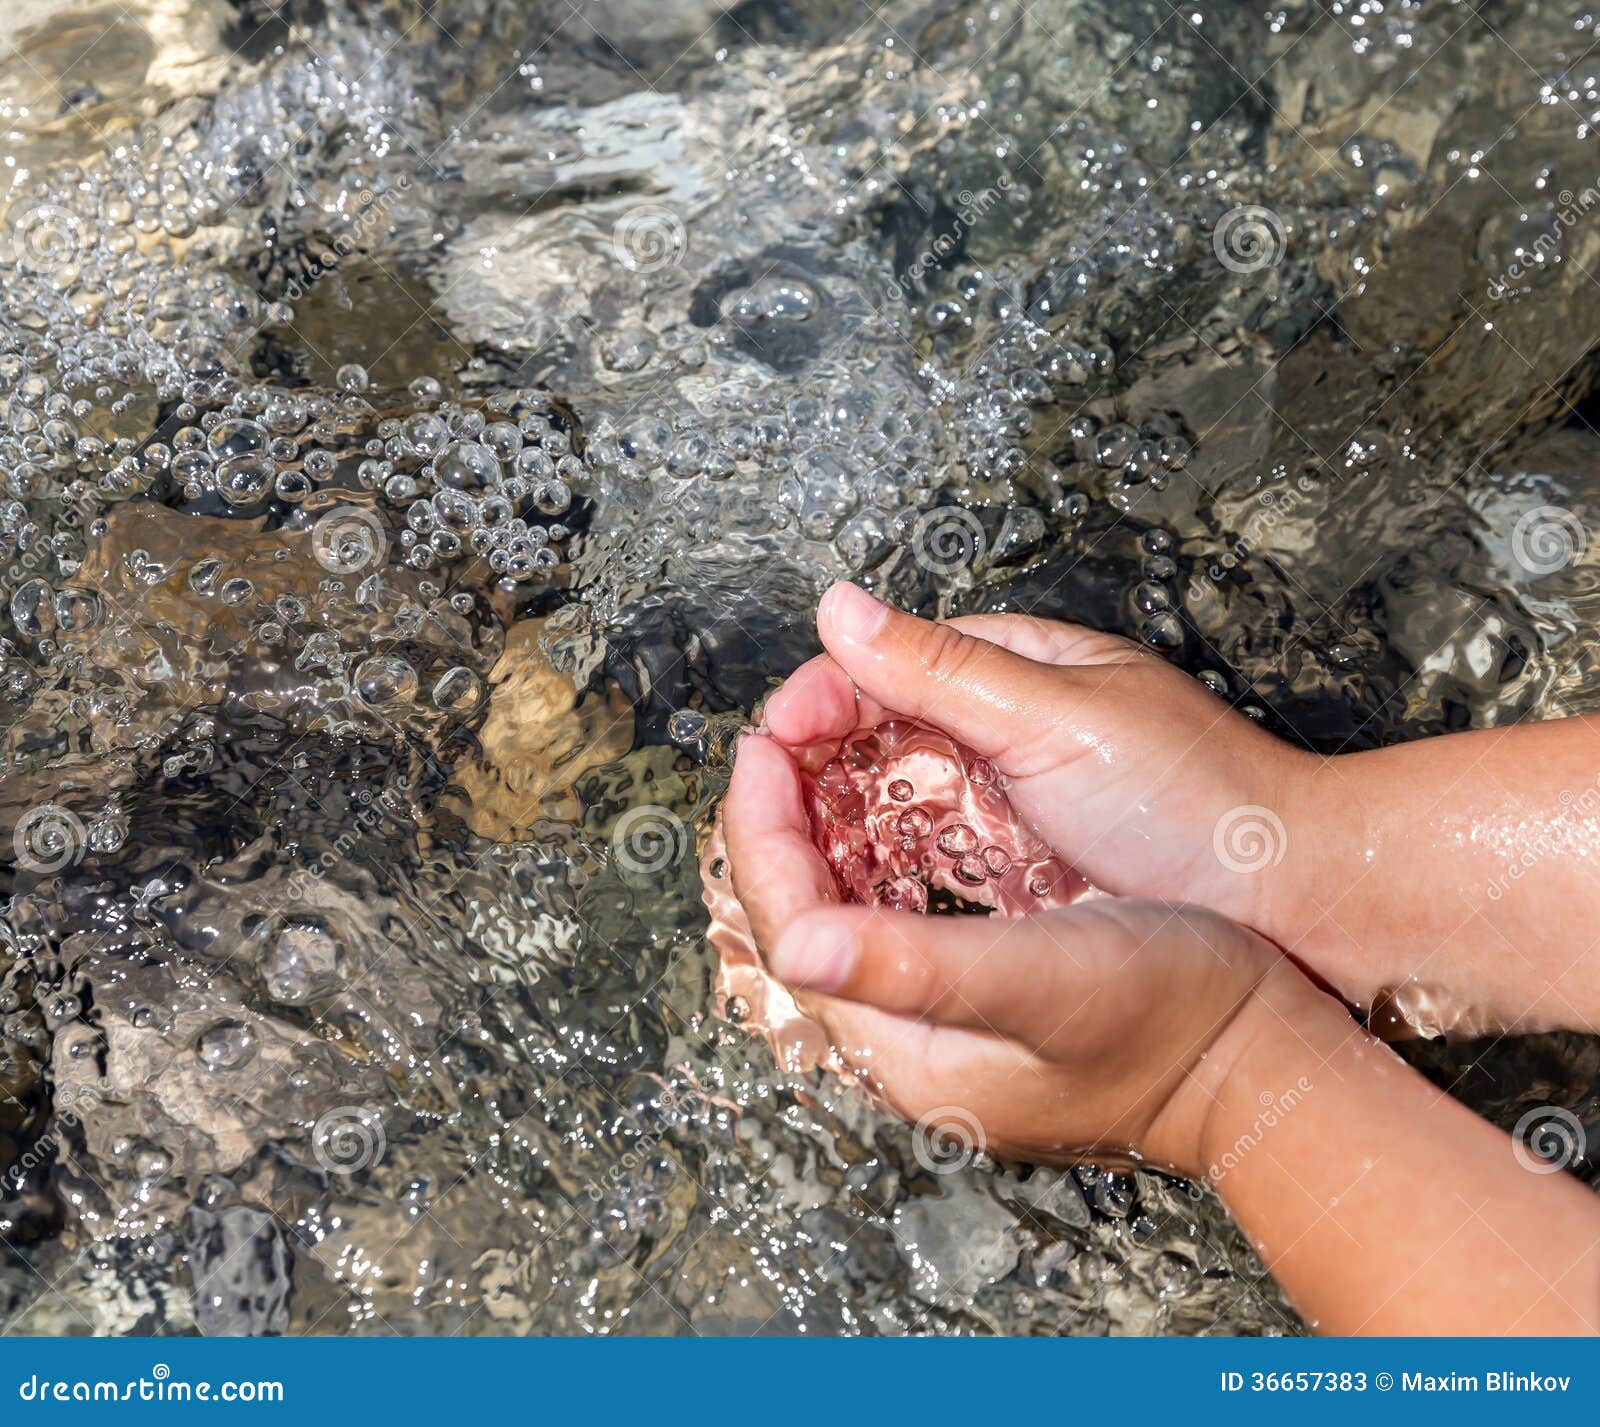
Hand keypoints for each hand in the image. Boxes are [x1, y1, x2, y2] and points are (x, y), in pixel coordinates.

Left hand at [725, 728, 1317, 1176]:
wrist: (1272, 1056)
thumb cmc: (1177, 1016)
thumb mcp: (1042, 981)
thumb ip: (914, 967)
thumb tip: (794, 948)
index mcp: (899, 1049)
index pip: (783, 919)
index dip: (761, 819)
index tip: (768, 732)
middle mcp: (905, 1042)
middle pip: (804, 907)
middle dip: (790, 807)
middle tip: (799, 719)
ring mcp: (943, 1018)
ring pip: (847, 902)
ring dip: (832, 816)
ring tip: (832, 738)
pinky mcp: (984, 991)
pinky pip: (899, 905)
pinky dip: (885, 841)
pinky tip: (896, 793)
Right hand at [752, 582, 1599, 1035]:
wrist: (1292, 901)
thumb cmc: (1199, 801)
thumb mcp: (1057, 722)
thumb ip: (940, 669)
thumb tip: (836, 605)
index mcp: (1013, 662)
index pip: (882, 662)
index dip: (818, 700)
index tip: (772, 746)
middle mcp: (1002, 721)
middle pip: (875, 733)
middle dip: (816, 770)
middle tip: (766, 820)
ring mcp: (1007, 795)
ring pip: (891, 799)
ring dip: (840, 825)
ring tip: (796, 867)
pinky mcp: (1017, 863)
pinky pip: (928, 858)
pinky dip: (885, 872)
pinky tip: (855, 902)